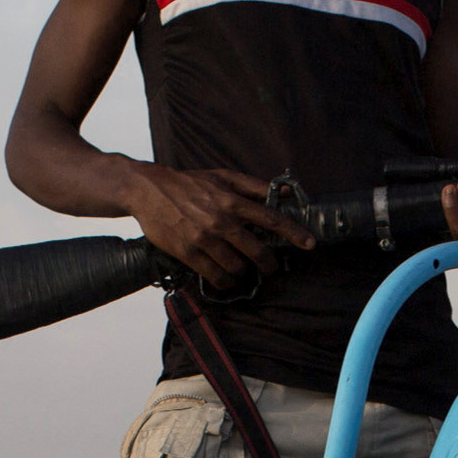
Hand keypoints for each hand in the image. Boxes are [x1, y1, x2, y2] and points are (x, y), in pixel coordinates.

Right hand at [121, 164, 310, 289]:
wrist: (148, 190)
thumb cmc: (188, 183)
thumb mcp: (222, 176)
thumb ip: (254, 186)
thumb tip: (285, 191)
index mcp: (231, 200)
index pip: (271, 218)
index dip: (293, 232)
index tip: (310, 243)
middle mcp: (220, 220)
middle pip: (257, 250)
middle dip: (268, 264)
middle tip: (270, 267)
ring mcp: (204, 238)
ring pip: (237, 267)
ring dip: (243, 272)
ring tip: (241, 269)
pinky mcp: (188, 253)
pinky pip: (216, 276)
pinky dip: (225, 281)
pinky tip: (226, 278)